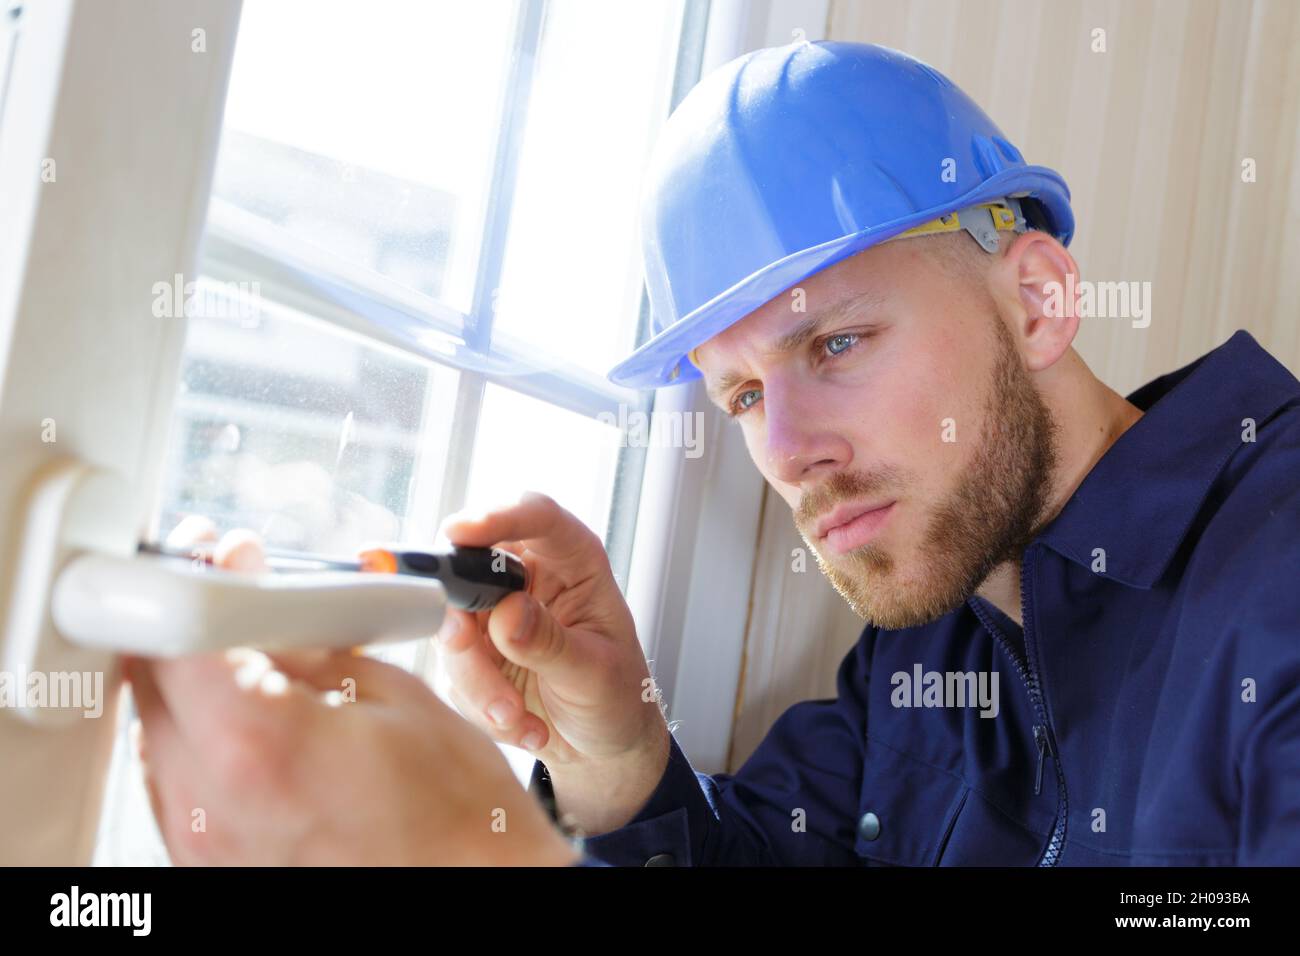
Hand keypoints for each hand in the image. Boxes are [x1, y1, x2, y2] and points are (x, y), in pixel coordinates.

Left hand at [125, 516, 580, 865]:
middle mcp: (209, 804)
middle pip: (148, 679)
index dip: (195, 579)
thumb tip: (255, 594)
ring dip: (194, 682)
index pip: (173, 631)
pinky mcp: (207, 867)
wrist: (473, 892)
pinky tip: (261, 723)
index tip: (219, 561)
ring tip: (266, 667)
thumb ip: (304, 637)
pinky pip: (175, 781)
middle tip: (242, 598)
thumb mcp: (391, 691)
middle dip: (191, 625)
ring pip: (155, 730)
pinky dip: (203, 737)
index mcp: (255, 746)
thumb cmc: (457, 814)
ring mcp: (201, 846)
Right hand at [436, 492, 669, 832]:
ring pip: (453, 627)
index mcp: (574, 563)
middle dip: (464, 617)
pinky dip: (482, 707)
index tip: (461, 532)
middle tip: (465, 647)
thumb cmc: (618, 698)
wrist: (603, 748)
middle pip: (472, 568)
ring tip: (517, 717)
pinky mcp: (473, 652)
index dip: (498, 516)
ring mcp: (494, 614)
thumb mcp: (595, 675)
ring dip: (478, 681)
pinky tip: (523, 725)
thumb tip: (506, 614)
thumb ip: (551, 644)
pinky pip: (453, 672)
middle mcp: (529, 578)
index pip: (538, 518)